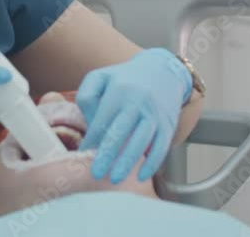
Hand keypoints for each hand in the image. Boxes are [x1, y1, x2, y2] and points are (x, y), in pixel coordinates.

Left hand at [76, 48, 192, 183]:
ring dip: (128, 162)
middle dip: (107, 155)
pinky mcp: (168, 124)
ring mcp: (154, 114)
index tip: (82, 155)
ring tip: (115, 178)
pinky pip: (161, 146)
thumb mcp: (101, 77)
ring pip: (141, 141)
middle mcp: (137, 102)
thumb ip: (87, 95)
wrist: (163, 70)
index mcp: (119, 90)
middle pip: (120, 132)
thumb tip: (88, 123)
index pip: (102, 119)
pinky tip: (141, 175)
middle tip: (96, 173)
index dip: (91, 140)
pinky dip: (152, 163)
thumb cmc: (125, 78)